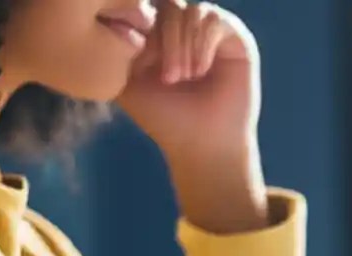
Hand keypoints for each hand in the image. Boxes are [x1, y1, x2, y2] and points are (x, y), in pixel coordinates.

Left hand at [118, 1, 267, 233]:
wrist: (203, 145)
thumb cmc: (165, 119)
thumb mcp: (126, 82)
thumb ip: (115, 48)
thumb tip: (120, 20)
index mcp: (158, 34)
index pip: (145, 8)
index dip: (141, 30)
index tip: (142, 65)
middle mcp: (185, 28)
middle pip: (167, 5)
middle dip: (165, 41)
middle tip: (170, 79)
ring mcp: (210, 31)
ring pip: (189, 10)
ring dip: (183, 44)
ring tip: (186, 77)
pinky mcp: (236, 37)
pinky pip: (214, 18)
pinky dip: (203, 43)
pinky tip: (201, 70)